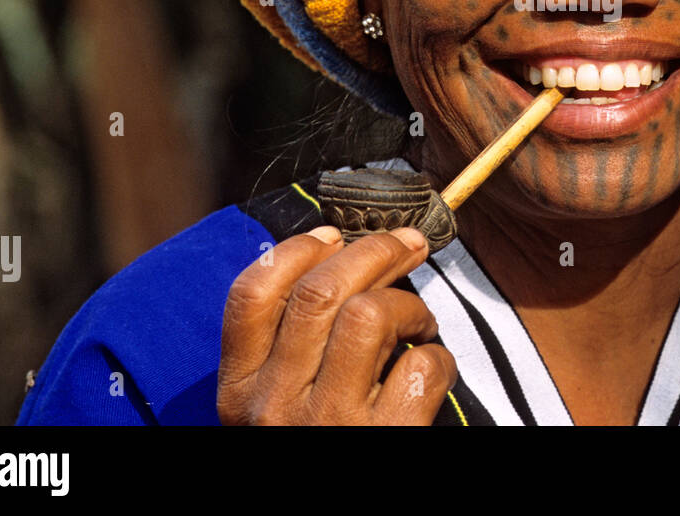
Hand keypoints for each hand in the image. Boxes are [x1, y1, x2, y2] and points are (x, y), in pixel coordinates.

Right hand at [218, 225, 456, 424]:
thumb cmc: (314, 446)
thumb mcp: (276, 407)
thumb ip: (289, 347)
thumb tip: (335, 255)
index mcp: (239, 393)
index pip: (252, 294)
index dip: (298, 249)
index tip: (334, 232)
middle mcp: (274, 408)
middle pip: (321, 290)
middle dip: (374, 251)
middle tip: (408, 245)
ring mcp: (329, 426)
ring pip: (369, 314)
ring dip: (408, 305)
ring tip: (419, 323)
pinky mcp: (385, 442)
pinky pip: (421, 367)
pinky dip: (439, 359)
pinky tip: (433, 372)